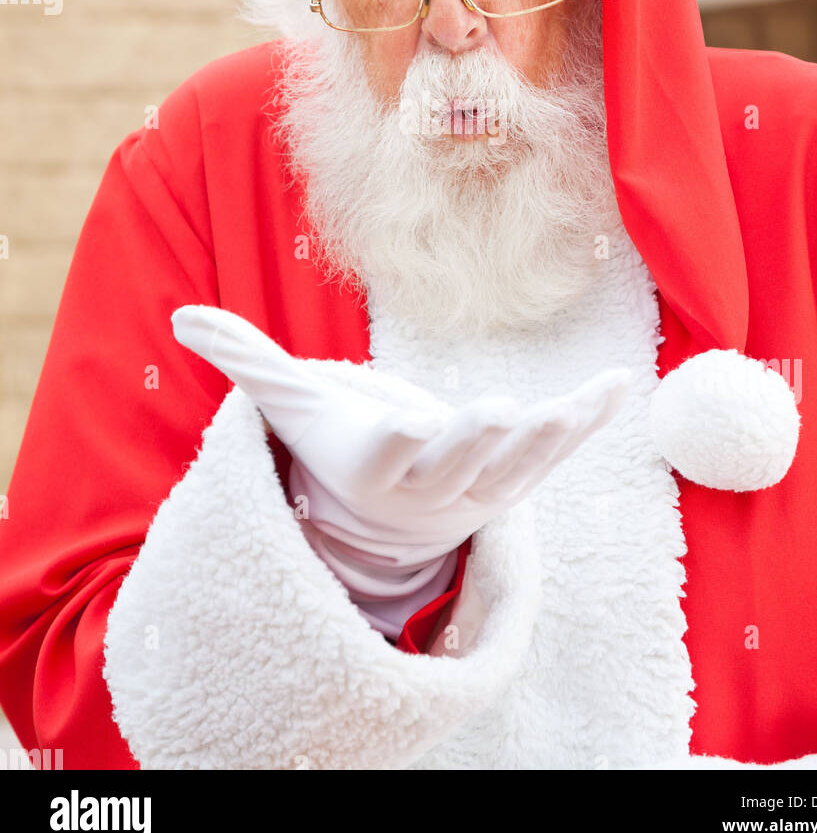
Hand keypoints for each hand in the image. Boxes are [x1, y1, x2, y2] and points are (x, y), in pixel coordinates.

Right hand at [172, 304, 631, 559]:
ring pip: (521, 467)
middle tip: (503, 412)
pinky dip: (589, 420)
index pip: (387, 454)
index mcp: (378, 463)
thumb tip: (181, 318)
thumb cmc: (339, 444)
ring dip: (549, 437)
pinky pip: (561, 449)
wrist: (390, 513)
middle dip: (480, 442)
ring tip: (575, 404)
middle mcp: (436, 483)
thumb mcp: (295, 407)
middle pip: (460, 466)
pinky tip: (619, 384)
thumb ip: (247, 361)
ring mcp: (486, 484)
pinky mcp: (522, 474)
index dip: (400, 440)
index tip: (409, 422)